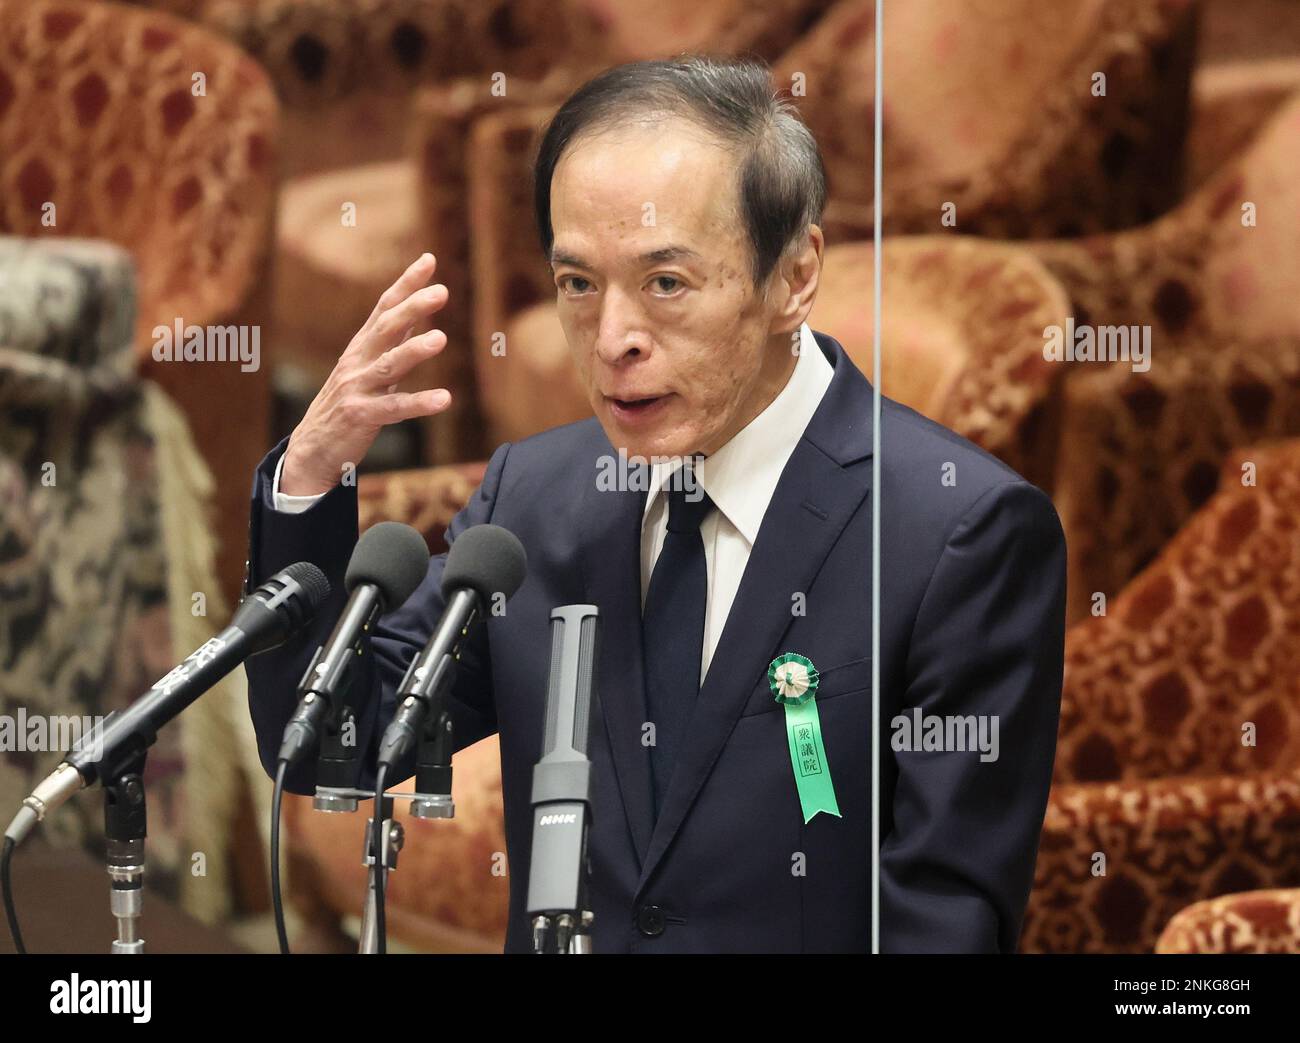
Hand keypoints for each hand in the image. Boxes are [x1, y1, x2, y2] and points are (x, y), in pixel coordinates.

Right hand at [280, 254, 450, 495]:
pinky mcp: (360, 416)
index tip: (429, 260)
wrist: (311, 448)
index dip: (406, 283)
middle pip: (387, 328)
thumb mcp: (365, 368)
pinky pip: (394, 408)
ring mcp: (357, 388)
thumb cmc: (345, 405)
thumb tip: (413, 316)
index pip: (385, 307)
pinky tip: (444, 399)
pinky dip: (419, 403)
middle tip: (441, 291)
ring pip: (389, 364)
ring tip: (441, 338)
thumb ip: (389, 344)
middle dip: (413, 307)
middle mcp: (357, 361)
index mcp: (361, 347)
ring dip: (414, 350)